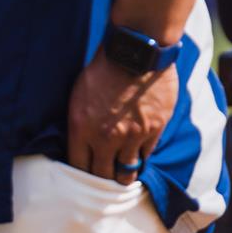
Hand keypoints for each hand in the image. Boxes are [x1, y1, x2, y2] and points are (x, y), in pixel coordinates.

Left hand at [65, 50, 177, 183]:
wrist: (134, 53)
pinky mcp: (154, 130)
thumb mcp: (77, 95)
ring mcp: (132, 136)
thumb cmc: (101, 70)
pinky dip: (141, 156)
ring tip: (121, 173)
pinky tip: (137, 154)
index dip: (81, 173)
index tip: (83, 174)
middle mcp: (106, 138)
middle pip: (103, 175)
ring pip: (128, 171)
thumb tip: (82, 143)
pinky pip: (146, 155)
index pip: (78, 166)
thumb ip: (81, 123)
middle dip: (102, 179)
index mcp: (81, 128)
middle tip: (103, 177)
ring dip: (124, 173)